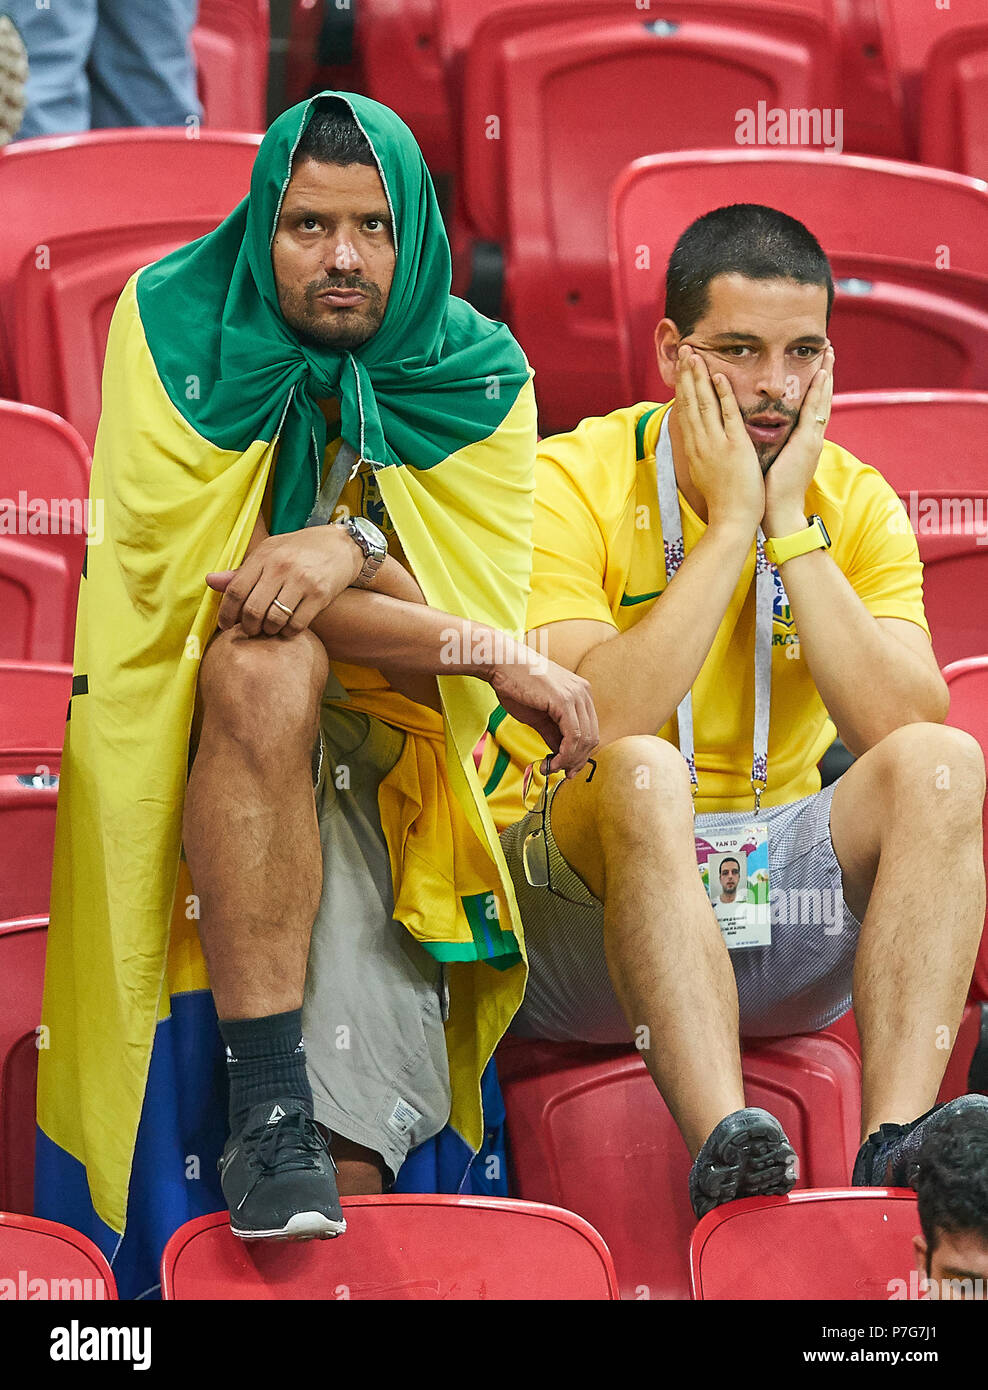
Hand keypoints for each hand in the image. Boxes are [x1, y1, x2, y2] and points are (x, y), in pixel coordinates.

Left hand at [206, 524, 363, 635]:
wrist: (341, 545)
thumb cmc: (300, 550)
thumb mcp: (270, 552)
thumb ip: (242, 571)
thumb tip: (210, 582)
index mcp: (264, 556)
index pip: (235, 590)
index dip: (226, 613)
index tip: (225, 625)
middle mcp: (281, 567)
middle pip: (252, 609)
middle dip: (248, 627)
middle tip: (250, 630)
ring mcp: (302, 581)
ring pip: (273, 620)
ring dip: (268, 631)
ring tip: (269, 629)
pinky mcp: (320, 595)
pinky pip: (297, 624)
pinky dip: (288, 632)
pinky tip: (287, 628)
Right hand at [488, 651, 597, 777]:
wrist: (501, 663)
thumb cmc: (515, 685)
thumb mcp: (538, 715)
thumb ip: (553, 734)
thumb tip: (561, 755)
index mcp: (580, 693)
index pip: (590, 730)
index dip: (581, 754)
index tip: (568, 769)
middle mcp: (583, 692)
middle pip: (592, 737)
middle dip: (577, 760)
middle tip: (562, 773)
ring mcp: (576, 695)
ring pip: (585, 739)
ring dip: (570, 760)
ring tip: (553, 768)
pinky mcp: (564, 700)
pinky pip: (574, 736)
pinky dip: (566, 754)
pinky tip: (553, 761)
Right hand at [675, 345, 763, 530]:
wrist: (731, 520)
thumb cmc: (724, 501)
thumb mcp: (707, 474)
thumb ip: (704, 455)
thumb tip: (699, 443)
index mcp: (695, 449)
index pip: (686, 412)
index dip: (682, 388)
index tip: (681, 368)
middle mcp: (700, 444)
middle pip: (690, 403)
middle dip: (686, 375)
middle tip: (684, 350)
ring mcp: (716, 444)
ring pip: (704, 405)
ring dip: (698, 378)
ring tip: (695, 355)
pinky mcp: (734, 447)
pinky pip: (727, 416)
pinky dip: (722, 396)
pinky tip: (718, 377)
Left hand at [763, 345, 833, 535]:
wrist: (780, 513)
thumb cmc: (772, 492)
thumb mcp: (775, 462)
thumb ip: (775, 446)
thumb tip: (765, 435)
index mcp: (803, 441)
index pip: (811, 407)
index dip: (816, 386)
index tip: (818, 365)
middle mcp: (811, 437)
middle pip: (821, 398)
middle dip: (826, 372)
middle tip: (829, 348)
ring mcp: (812, 439)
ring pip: (822, 400)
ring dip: (827, 375)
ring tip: (830, 352)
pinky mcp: (807, 444)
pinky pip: (813, 412)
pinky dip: (818, 392)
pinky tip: (820, 374)